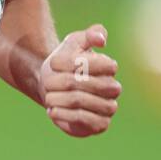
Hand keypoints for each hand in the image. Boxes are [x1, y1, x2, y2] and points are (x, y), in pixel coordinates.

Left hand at [39, 23, 120, 137]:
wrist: (54, 87)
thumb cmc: (65, 61)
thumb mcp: (73, 43)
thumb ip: (88, 35)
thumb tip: (102, 40)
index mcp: (109, 67)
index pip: (98, 64)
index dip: (73, 63)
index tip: (54, 62)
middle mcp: (113, 88)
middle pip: (85, 83)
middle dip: (62, 82)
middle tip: (47, 82)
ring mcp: (109, 107)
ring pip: (81, 101)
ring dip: (59, 99)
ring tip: (48, 97)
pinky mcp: (100, 124)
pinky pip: (83, 120)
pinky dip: (64, 115)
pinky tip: (51, 110)